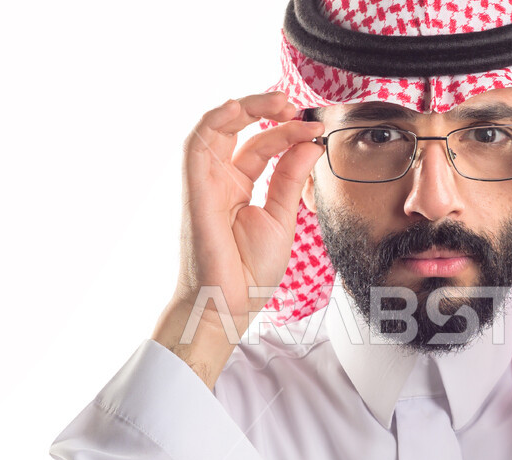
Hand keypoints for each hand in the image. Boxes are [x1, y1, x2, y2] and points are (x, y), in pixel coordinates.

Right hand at [152, 92, 324, 385]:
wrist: (227, 307)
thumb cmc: (248, 274)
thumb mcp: (281, 219)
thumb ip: (291, 179)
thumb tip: (310, 144)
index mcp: (239, 188)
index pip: (263, 146)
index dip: (289, 133)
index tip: (316, 131)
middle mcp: (220, 180)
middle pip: (238, 129)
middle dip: (265, 109)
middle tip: (294, 104)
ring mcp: (205, 183)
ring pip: (217, 128)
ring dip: (245, 107)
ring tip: (279, 102)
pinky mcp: (195, 190)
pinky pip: (198, 145)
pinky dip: (216, 121)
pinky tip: (239, 107)